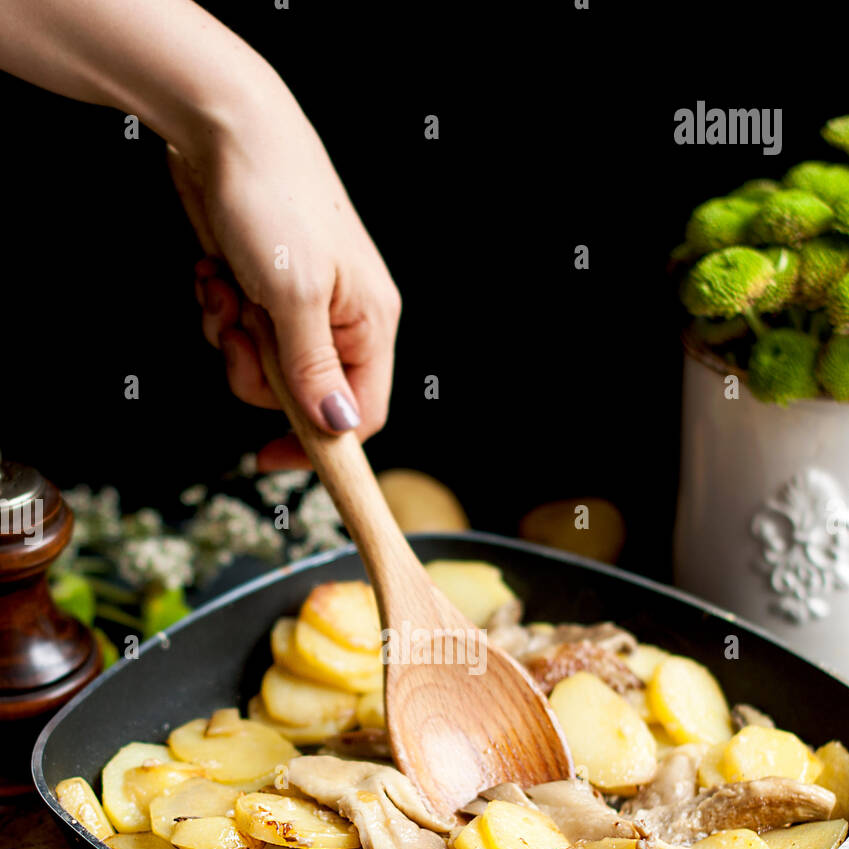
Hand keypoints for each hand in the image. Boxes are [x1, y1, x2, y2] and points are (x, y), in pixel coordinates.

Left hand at [172, 85, 401, 470]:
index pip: (360, 415)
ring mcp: (302, 304)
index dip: (317, 444)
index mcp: (369, 323)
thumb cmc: (271, 198)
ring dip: (232, 339)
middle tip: (241, 336)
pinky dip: (220, 311)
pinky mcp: (264, 288)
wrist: (224, 126)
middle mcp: (342, 320)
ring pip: (264, 368)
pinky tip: (214, 275)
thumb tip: (338, 430)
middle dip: (258, 377)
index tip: (266, 456)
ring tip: (224, 291)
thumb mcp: (294, 296)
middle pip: (303, 399)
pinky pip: (241, 334)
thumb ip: (315, 371)